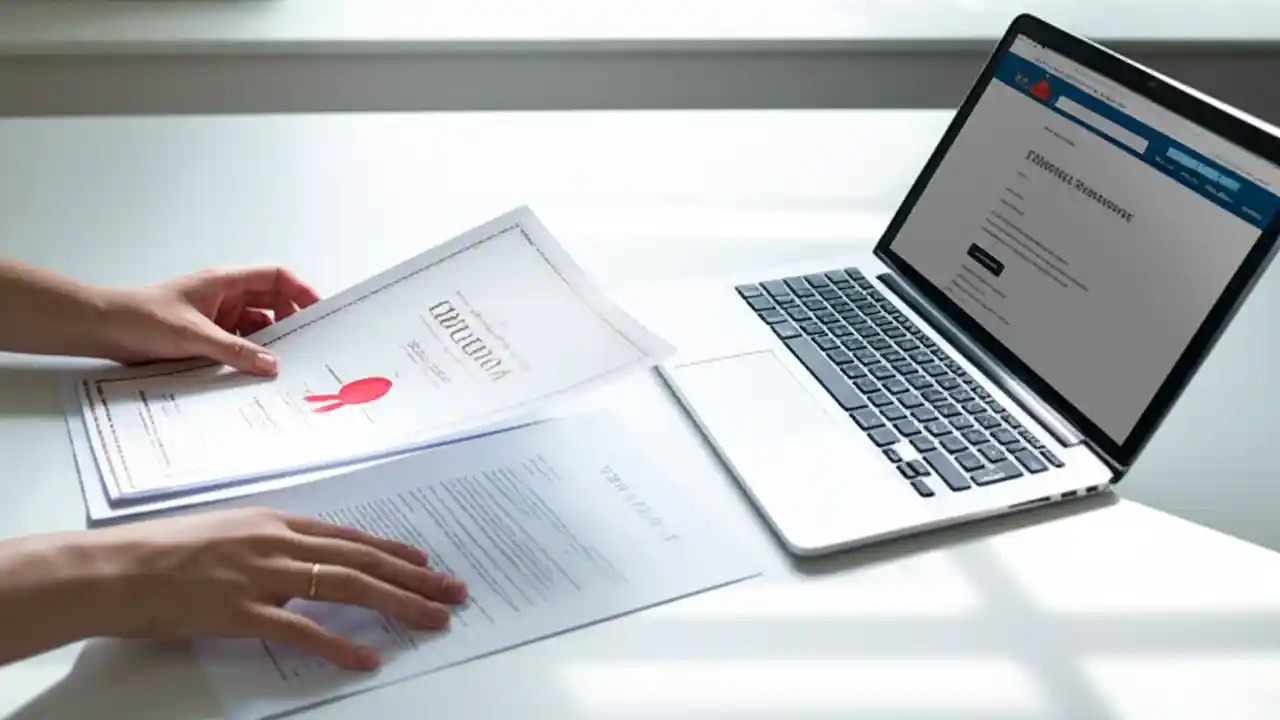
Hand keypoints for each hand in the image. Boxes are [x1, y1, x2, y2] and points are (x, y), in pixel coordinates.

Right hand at [84, 508, 467, 669]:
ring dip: (397, 604)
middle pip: (362, 560)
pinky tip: (367, 659)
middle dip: (415, 576)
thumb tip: (299, 562)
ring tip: (434, 618)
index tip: (425, 560)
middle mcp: (278, 542)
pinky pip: (301, 631)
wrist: (112, 568)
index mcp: (274, 522)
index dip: (392, 549)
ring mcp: (262, 575)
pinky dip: (339, 645)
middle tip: (454, 590)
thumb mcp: (225, 534)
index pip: (349, 536)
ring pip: (347, 587)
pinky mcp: (242, 611)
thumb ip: (267, 546)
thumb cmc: (161, 553)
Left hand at [98, 266, 320, 375]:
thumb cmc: (143, 318)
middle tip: (307, 345)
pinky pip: (239, 342)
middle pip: (272, 301)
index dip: (301, 291)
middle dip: (290, 321)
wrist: (102, 328)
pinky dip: (249, 354)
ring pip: (257, 325)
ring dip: (269, 342)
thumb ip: (235, 351)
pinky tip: (255, 371)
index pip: (276, 277)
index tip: (319, 312)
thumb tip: (273, 365)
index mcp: (226, 281)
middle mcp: (225, 295)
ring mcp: (217, 315)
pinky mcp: (206, 334)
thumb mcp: (193, 335)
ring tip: (285, 363)